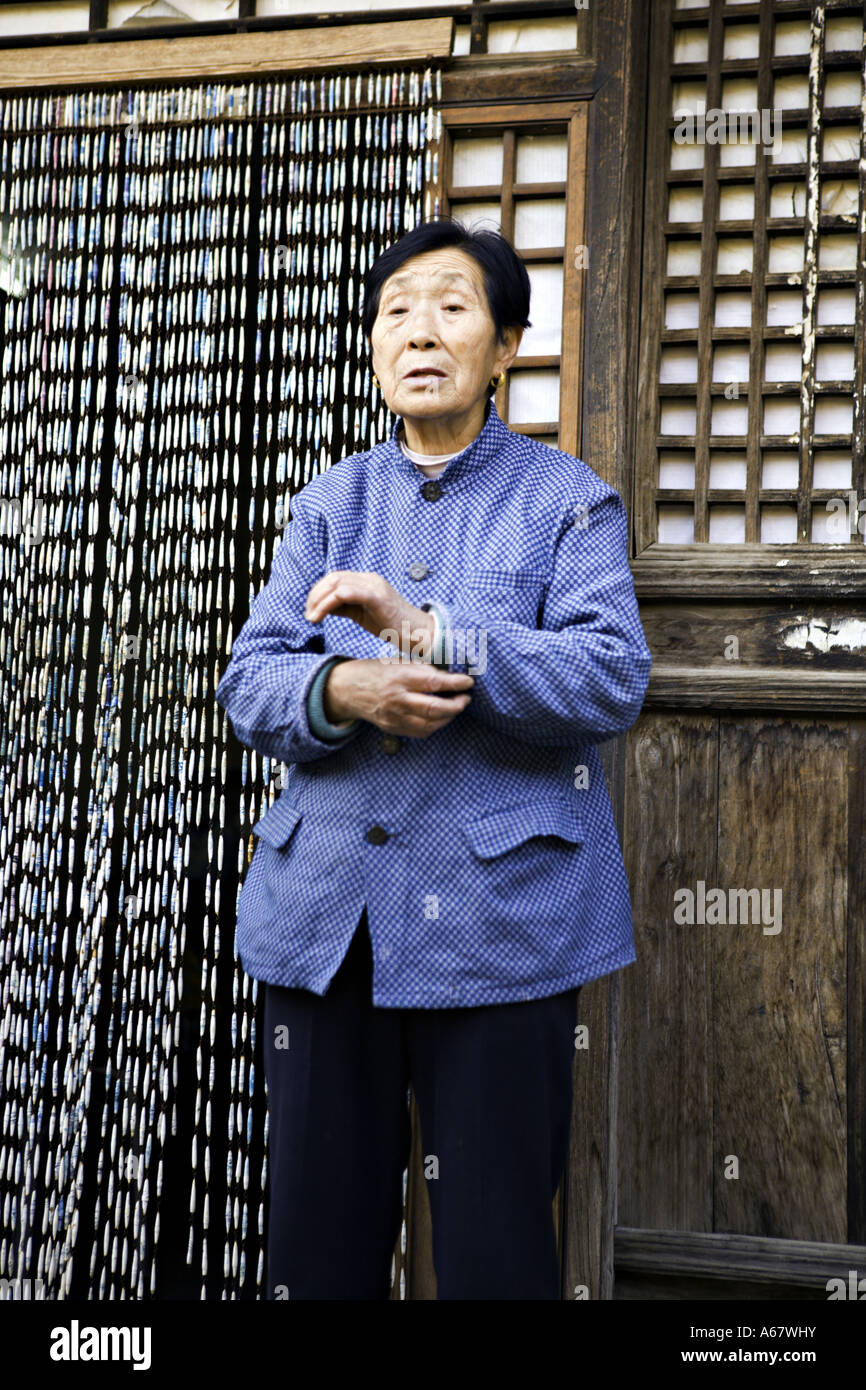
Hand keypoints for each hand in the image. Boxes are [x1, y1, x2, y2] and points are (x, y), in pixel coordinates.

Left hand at [305, 571, 434, 659]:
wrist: (419, 633)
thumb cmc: (393, 626)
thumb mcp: (363, 614)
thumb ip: (345, 607)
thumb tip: (322, 607)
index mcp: (367, 582)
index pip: (335, 578)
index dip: (318, 592)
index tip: (310, 611)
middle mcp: (370, 579)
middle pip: (332, 578)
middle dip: (315, 596)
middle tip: (309, 615)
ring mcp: (374, 586)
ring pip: (336, 584)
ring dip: (319, 600)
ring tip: (312, 617)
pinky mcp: (376, 596)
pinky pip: (345, 593)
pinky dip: (328, 603)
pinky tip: (321, 616)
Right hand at [323, 658, 473, 737]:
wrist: (347, 689)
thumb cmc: (375, 671)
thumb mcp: (398, 662)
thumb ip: (422, 670)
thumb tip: (450, 677)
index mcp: (399, 677)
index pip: (434, 682)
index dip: (455, 683)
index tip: (468, 682)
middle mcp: (396, 699)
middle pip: (435, 708)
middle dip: (456, 705)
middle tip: (465, 699)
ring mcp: (394, 717)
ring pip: (430, 725)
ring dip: (448, 717)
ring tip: (455, 707)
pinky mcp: (392, 728)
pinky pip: (420, 733)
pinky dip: (434, 726)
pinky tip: (440, 717)